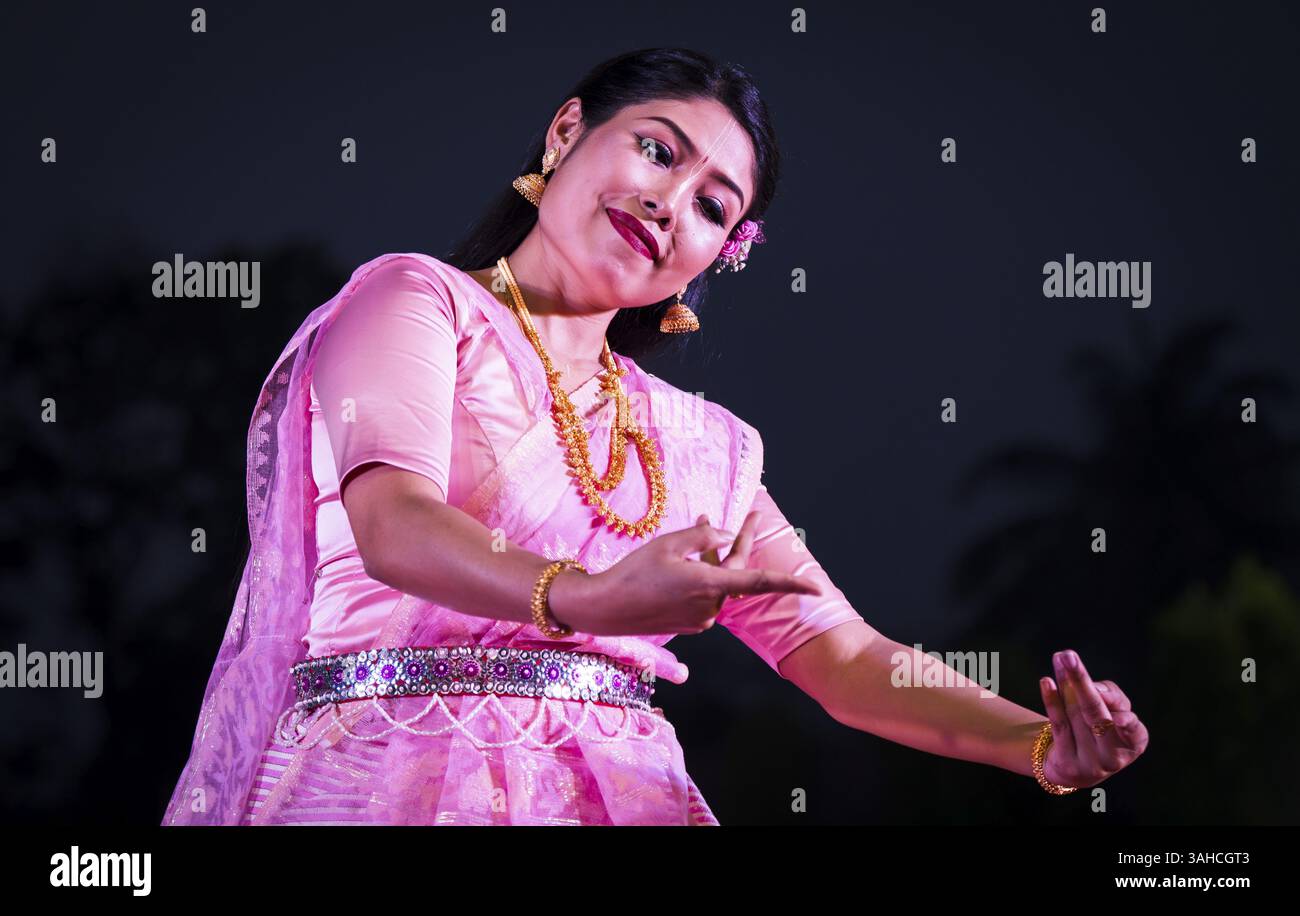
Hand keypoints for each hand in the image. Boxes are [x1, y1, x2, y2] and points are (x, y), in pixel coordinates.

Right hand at [550, 513, 821, 636]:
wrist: (605, 608)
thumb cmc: (633, 572)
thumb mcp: (668, 544)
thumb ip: (702, 536)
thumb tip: (724, 534)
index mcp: (710, 584)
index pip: (760, 583)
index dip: (791, 584)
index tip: (816, 589)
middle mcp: (711, 605)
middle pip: (736, 572)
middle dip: (740, 544)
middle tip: (751, 514)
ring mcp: (701, 618)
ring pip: (718, 583)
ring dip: (713, 560)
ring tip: (697, 527)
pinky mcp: (690, 624)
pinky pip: (704, 596)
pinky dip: (700, 577)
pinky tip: (679, 563)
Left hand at [1038, 650, 1149, 789]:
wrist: (1075, 766)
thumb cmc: (1099, 729)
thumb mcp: (1110, 712)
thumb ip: (1105, 692)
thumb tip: (1081, 672)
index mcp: (1136, 741)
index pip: (1129, 719)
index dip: (1115, 704)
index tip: (1100, 690)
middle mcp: (1115, 755)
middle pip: (1097, 713)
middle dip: (1081, 682)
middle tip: (1068, 656)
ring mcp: (1091, 762)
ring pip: (1075, 716)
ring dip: (1065, 684)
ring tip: (1060, 660)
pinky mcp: (1068, 762)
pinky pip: (1059, 726)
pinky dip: (1052, 701)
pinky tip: (1046, 682)